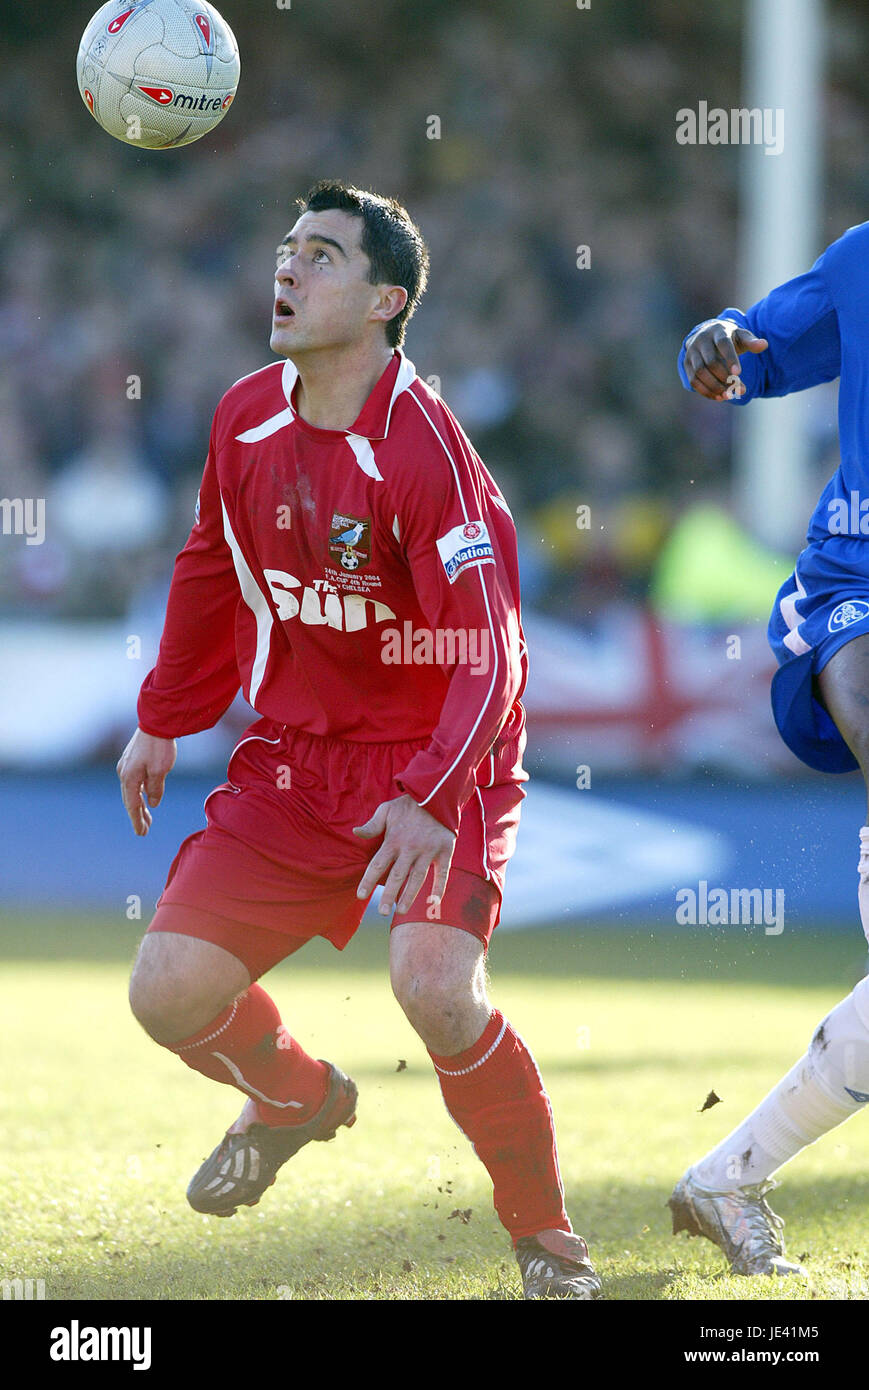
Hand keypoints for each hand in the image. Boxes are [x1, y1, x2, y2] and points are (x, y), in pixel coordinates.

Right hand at [117, 727, 176, 836]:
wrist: (156, 722)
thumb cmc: (159, 747)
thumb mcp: (160, 771)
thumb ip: (155, 789)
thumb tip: (152, 803)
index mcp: (129, 778)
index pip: (132, 805)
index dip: (137, 820)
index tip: (141, 834)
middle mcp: (124, 773)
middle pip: (130, 800)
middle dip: (137, 816)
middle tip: (144, 831)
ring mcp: (126, 765)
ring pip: (132, 791)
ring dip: (139, 805)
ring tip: (147, 819)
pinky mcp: (131, 759)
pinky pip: (134, 781)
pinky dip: (139, 792)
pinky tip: (146, 797)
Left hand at [353, 794, 455, 916]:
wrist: (437, 794)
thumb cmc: (408, 805)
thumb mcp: (386, 810)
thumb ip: (372, 824)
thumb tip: (355, 832)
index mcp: (393, 840)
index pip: (377, 865)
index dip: (368, 881)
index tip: (360, 896)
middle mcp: (410, 848)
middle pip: (397, 876)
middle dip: (389, 896)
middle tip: (382, 912)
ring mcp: (428, 851)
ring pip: (417, 878)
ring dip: (409, 896)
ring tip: (400, 911)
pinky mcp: (445, 850)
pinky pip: (442, 873)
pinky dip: (439, 888)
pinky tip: (434, 902)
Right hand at [683, 320, 768, 400]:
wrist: (706, 336)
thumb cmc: (729, 338)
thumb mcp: (741, 337)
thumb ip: (752, 342)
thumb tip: (764, 345)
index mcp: (718, 331)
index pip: (723, 344)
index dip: (730, 358)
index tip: (739, 373)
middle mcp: (701, 340)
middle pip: (711, 361)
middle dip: (724, 377)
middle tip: (738, 389)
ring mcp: (692, 352)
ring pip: (700, 372)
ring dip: (714, 386)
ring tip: (728, 396)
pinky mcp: (686, 364)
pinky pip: (693, 380)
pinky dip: (705, 391)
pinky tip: (718, 397)